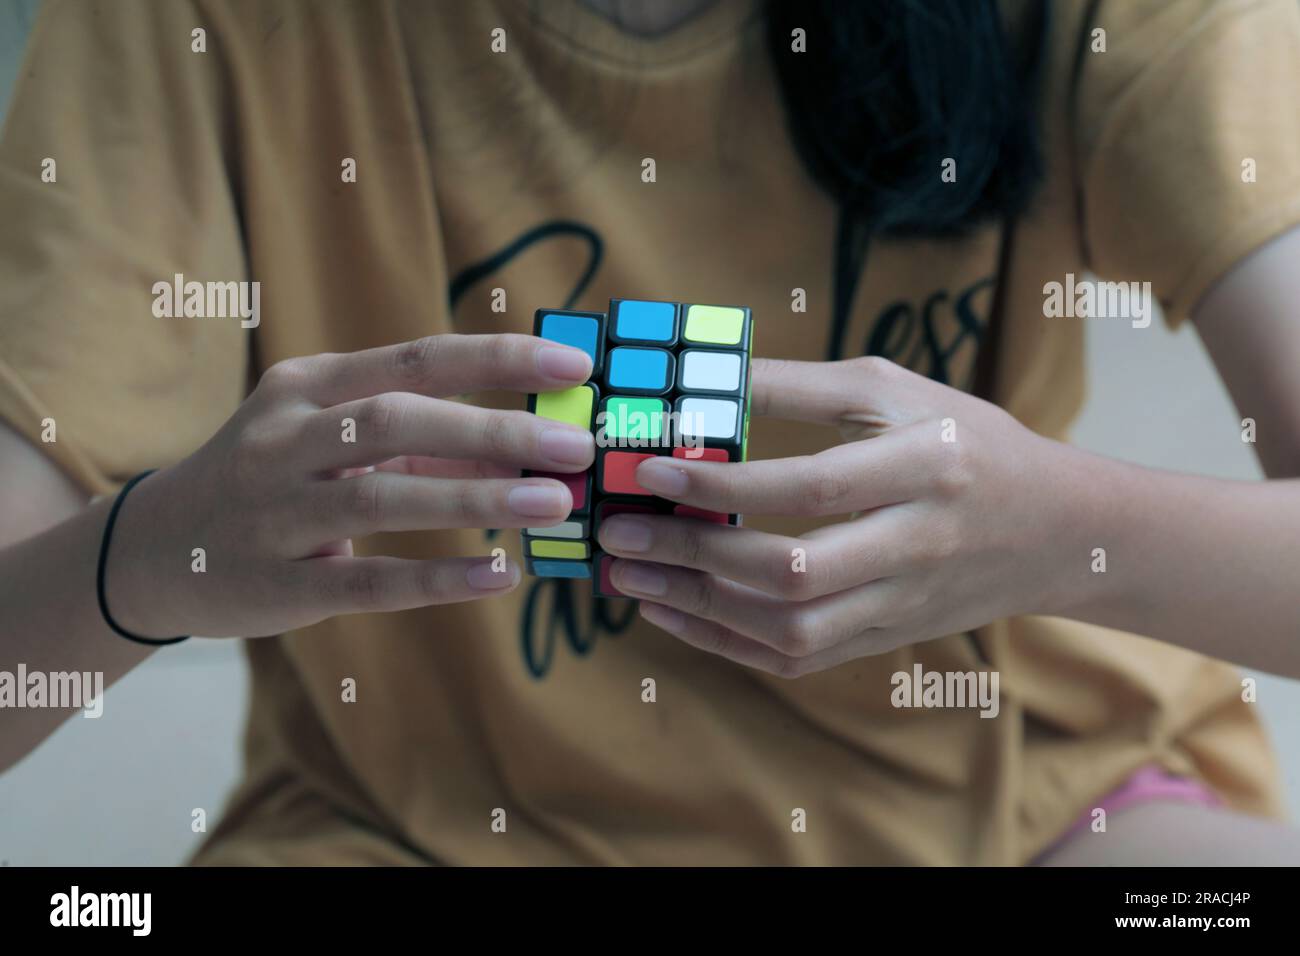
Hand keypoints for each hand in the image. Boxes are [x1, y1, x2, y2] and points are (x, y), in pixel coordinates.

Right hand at [105, 334, 594, 637]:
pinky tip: (499, 577)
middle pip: (399, 420)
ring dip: (476, 498)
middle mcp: (284, 438)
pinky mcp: (277, 584)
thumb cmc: (273, 478)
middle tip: (576, 447)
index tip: (573, 364)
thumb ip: (418, 437)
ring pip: (383, 499)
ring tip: (554, 505)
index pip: (415, 358)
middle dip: (496, 430)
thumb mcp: (329, 436)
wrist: (156, 550)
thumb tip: (527, 440)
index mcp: (307, 385)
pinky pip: (367, 581)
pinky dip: (438, 579)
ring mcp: (274, 512)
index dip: (498, 358)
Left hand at [596, 356, 1085, 676]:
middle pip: (795, 572)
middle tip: (619, 532)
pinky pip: (798, 658)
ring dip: (699, 607)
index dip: (726, 484)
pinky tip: (673, 613)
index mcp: (928, 467)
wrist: (1058, 531)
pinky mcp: (888, 639)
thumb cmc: (967, 439)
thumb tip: (701, 380)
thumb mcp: (896, 391)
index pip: (813, 485)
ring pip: (790, 629)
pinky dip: (727, 642)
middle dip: (694, 555)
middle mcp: (918, 544)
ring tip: (631, 574)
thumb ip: (801, 384)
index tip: (650, 469)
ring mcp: (904, 604)